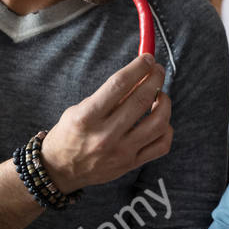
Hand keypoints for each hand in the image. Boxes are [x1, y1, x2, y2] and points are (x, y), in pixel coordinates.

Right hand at [40, 54, 170, 192]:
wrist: (61, 169)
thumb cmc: (70, 133)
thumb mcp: (79, 109)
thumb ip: (108, 96)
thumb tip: (137, 76)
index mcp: (87, 117)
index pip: (119, 84)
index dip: (138, 67)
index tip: (148, 58)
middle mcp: (106, 135)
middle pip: (142, 99)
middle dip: (155, 78)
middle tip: (158, 70)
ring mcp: (121, 152)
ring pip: (159, 123)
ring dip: (164, 103)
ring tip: (160, 95)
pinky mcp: (131, 164)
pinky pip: (162, 145)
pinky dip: (167, 129)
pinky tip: (160, 120)